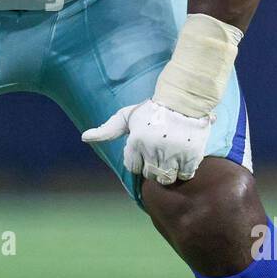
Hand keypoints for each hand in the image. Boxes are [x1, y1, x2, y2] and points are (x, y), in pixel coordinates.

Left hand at [82, 98, 213, 185]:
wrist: (184, 99)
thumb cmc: (152, 109)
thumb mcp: (126, 116)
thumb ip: (107, 129)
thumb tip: (84, 137)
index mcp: (136, 141)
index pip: (133, 167)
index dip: (138, 159)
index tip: (145, 148)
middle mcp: (153, 149)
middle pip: (149, 175)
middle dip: (152, 166)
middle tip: (158, 151)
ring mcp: (173, 153)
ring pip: (166, 178)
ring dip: (167, 170)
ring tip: (170, 156)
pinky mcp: (192, 155)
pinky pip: (185, 174)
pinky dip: (184, 169)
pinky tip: (182, 156)